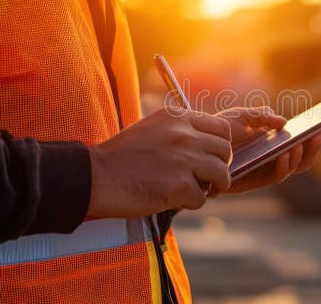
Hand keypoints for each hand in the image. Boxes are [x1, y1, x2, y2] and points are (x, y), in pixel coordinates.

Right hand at [86, 108, 231, 217]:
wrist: (95, 177)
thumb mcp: (153, 127)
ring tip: (199, 191)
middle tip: (209, 179)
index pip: (221, 129)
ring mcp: (183, 160)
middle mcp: (185, 135)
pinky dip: (191, 203)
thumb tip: (207, 143)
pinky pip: (201, 198)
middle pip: (225, 151)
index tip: (212, 158)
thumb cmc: (122, 156)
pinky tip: (175, 200)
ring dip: (213, 186)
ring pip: (221, 174)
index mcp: (178, 117)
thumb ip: (181, 130)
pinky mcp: (179, 186)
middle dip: (220, 167)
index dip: (220, 146)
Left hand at [212, 106, 320, 195]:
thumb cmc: (219, 134)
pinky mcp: (258, 180)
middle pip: (311, 152)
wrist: (196, 150)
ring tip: (311, 138)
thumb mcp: (241, 116)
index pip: (310, 135)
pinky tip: (286, 154)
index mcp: (279, 140)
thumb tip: (284, 122)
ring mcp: (270, 169)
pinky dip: (285, 165)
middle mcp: (279, 155)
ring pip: (299, 166)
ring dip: (308, 153)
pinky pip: (277, 176)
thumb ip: (262, 116)